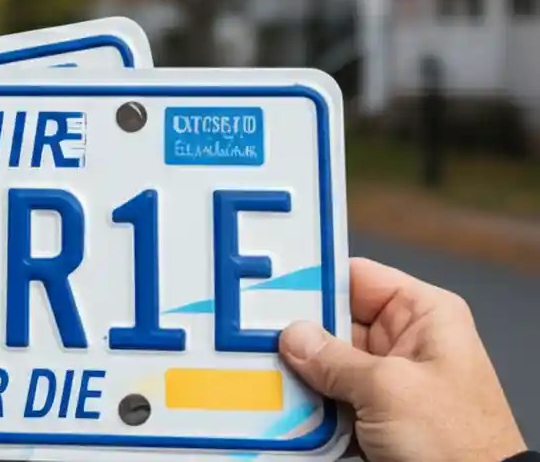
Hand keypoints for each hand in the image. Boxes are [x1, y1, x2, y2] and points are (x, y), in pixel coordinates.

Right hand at [279, 258, 525, 461]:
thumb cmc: (462, 445)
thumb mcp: (389, 390)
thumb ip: (334, 359)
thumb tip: (294, 337)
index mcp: (425, 315)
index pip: (358, 278)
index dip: (316, 280)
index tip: (271, 290)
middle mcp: (406, 342)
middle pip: (335, 322)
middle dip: (300, 335)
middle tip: (261, 340)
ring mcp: (389, 380)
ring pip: (327, 363)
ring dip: (302, 374)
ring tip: (270, 376)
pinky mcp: (376, 414)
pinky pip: (330, 397)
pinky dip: (309, 403)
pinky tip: (286, 404)